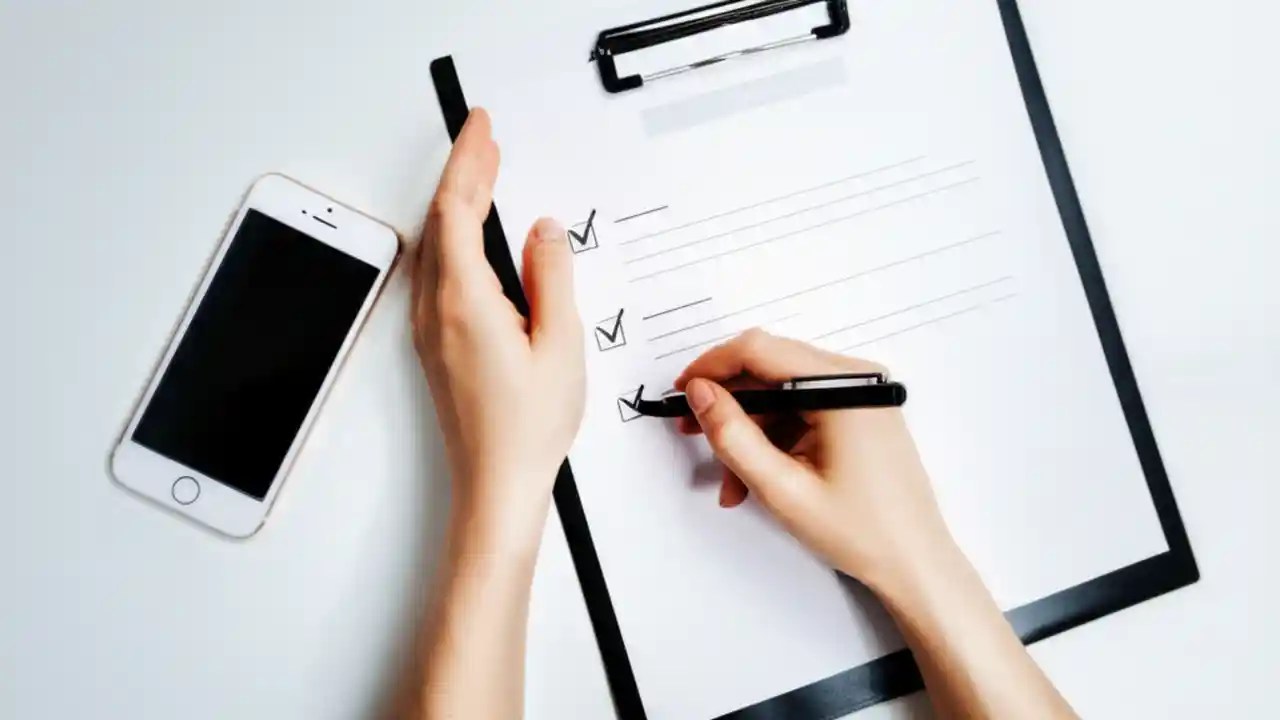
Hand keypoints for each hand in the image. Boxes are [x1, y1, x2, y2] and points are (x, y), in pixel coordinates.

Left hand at [410, 109, 584, 544]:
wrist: (494, 484)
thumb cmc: (527, 427)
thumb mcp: (560, 344)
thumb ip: (551, 277)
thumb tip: (544, 232)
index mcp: (464, 302)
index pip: (457, 208)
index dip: (468, 160)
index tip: (481, 127)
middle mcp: (435, 309)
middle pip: (440, 221)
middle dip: (463, 173)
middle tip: (486, 140)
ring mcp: (429, 328)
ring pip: (435, 245)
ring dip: (456, 204)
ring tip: (484, 176)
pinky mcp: (434, 344)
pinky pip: (437, 271)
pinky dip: (453, 238)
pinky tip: (472, 236)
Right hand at [676, 329, 953, 591]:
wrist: (916, 564)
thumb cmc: (862, 532)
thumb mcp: (783, 488)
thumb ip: (734, 436)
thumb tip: (700, 392)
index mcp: (844, 387)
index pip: (760, 350)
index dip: (713, 366)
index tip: (681, 391)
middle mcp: (856, 379)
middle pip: (770, 369)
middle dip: (729, 404)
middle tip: (691, 432)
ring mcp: (860, 395)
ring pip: (782, 395)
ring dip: (750, 432)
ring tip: (731, 482)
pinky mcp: (859, 414)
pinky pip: (803, 411)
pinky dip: (775, 439)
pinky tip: (759, 478)